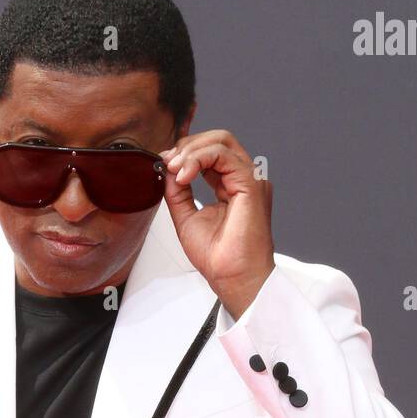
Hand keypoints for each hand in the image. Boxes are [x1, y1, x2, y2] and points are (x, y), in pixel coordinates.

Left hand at [157, 129, 274, 320]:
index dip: (185, 153)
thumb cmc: (218, 258)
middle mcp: (243, 180)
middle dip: (188, 146)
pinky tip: (184, 175)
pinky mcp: (251, 184)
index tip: (165, 164)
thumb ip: (178, 192)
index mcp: (231, 187)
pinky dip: (199, 159)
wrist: (232, 278)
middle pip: (218, 139)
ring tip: (175, 170)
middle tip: (169, 164)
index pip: (211, 153)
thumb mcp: (186, 217)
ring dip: (191, 151)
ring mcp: (250, 180)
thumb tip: (168, 168)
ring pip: (221, 141)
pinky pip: (223, 154)